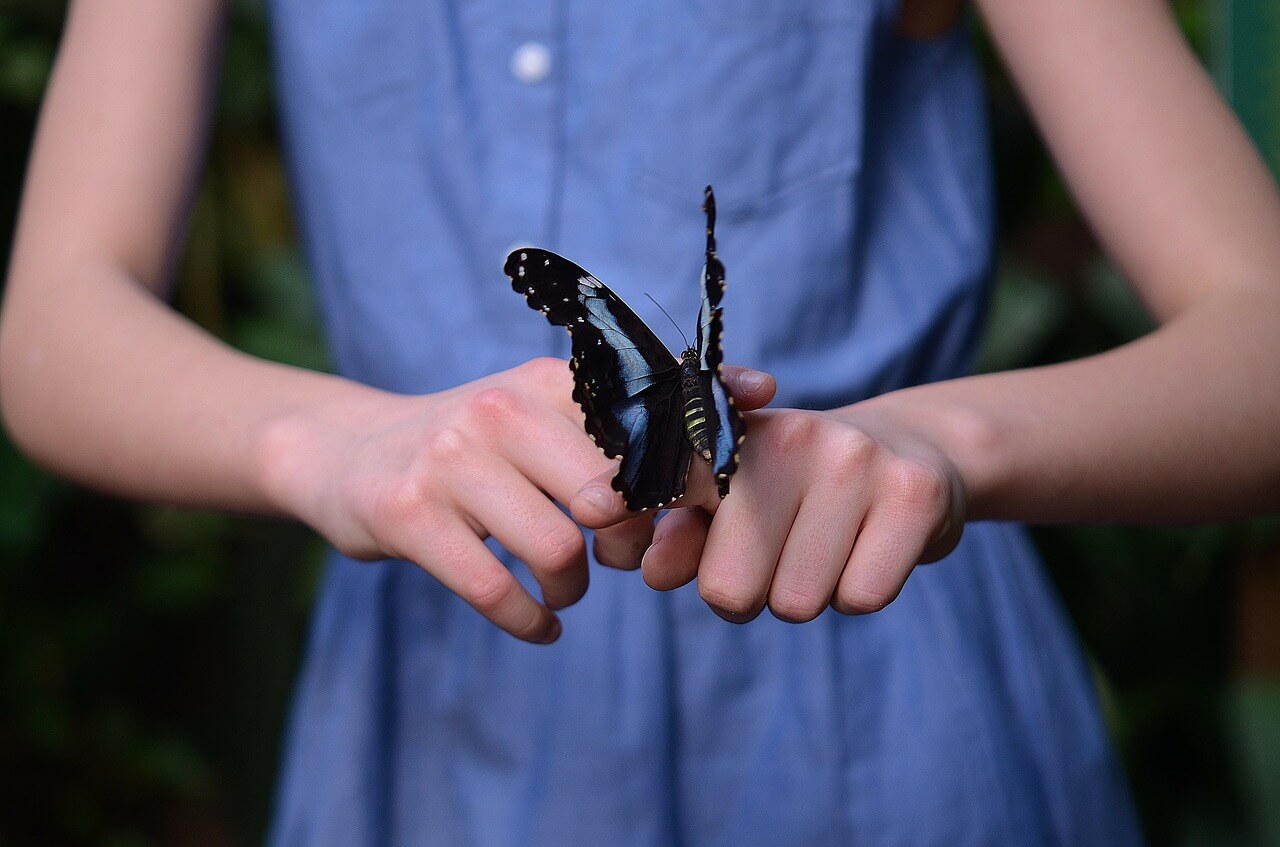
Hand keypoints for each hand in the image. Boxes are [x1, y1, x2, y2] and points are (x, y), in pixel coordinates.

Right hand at [259, 358, 775, 642]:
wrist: (349, 455)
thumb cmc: (479, 442)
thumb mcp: (552, 407)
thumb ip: (649, 404)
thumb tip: (766, 388)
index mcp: (549, 382)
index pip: (649, 426)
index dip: (689, 480)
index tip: (699, 515)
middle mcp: (501, 409)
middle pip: (612, 498)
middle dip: (629, 545)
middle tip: (618, 559)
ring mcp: (449, 461)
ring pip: (559, 551)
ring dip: (576, 589)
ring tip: (567, 589)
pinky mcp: (407, 516)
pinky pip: (495, 591)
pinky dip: (531, 621)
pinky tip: (540, 624)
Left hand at [574, 404, 965, 622]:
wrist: (913, 455)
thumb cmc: (798, 490)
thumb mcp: (730, 498)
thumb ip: (670, 529)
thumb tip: (634, 556)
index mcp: (736, 434)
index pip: (669, 477)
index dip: (627, 503)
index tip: (584, 510)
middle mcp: (791, 436)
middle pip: (729, 587)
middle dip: (747, 593)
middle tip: (777, 555)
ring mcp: (854, 461)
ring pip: (795, 603)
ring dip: (805, 595)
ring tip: (823, 546)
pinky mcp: (913, 495)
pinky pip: (860, 597)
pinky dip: (857, 593)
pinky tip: (864, 550)